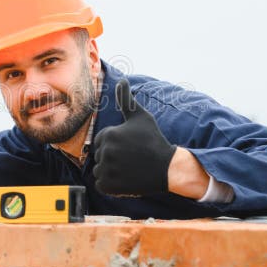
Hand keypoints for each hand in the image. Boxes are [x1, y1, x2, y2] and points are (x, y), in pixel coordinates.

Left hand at [93, 79, 175, 195]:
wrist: (166, 168)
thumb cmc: (153, 141)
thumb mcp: (141, 117)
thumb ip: (126, 100)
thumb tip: (122, 80)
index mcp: (108, 134)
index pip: (101, 141)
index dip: (115, 144)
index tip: (130, 146)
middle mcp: (105, 152)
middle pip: (100, 155)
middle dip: (112, 157)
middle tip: (131, 158)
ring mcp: (107, 170)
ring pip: (99, 170)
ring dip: (110, 171)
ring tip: (128, 168)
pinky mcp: (109, 186)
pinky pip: (100, 184)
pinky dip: (110, 184)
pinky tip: (125, 179)